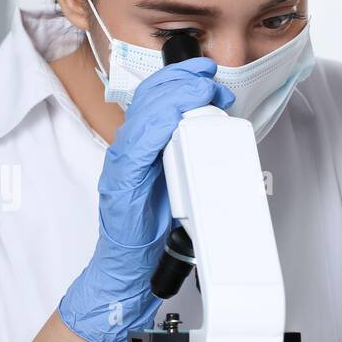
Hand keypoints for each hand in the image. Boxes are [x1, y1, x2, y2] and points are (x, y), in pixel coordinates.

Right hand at [58, 57, 233, 341]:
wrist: (129, 269)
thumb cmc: (150, 231)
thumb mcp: (178, 182)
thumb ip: (189, 155)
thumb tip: (220, 134)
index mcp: (141, 147)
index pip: (155, 97)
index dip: (180, 77)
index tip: (207, 71)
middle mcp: (128, 150)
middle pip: (150, 98)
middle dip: (183, 80)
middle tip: (212, 80)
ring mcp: (122, 166)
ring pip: (144, 115)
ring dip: (175, 96)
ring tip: (202, 91)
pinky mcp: (120, 184)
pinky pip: (136, 147)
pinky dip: (156, 127)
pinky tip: (172, 118)